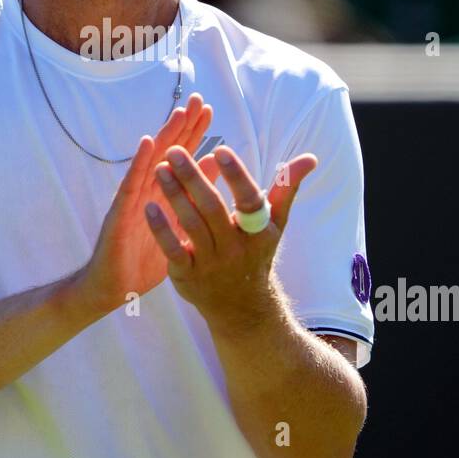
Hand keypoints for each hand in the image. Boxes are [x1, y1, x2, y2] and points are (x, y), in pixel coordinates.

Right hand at [73, 94, 221, 316]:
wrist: (116, 287)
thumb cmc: (146, 257)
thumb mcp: (178, 225)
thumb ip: (193, 194)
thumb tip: (214, 162)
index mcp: (164, 193)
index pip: (182, 158)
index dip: (195, 134)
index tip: (209, 110)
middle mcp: (148, 189)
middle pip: (169, 152)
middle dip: (184, 126)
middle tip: (200, 100)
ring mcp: (134, 198)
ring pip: (153, 162)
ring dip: (166, 137)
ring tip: (180, 113)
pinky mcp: (121, 211)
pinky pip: (132, 184)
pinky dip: (140, 162)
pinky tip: (149, 142)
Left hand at [145, 143, 317, 331]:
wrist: (241, 307)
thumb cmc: (255, 253)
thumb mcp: (274, 225)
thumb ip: (286, 189)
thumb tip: (310, 158)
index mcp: (258, 231)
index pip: (249, 200)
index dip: (236, 176)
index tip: (220, 149)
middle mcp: (235, 247)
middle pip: (213, 208)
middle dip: (192, 178)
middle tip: (174, 150)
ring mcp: (210, 263)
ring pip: (191, 225)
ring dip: (174, 196)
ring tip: (159, 169)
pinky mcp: (188, 275)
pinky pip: (173, 250)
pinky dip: (161, 229)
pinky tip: (148, 206)